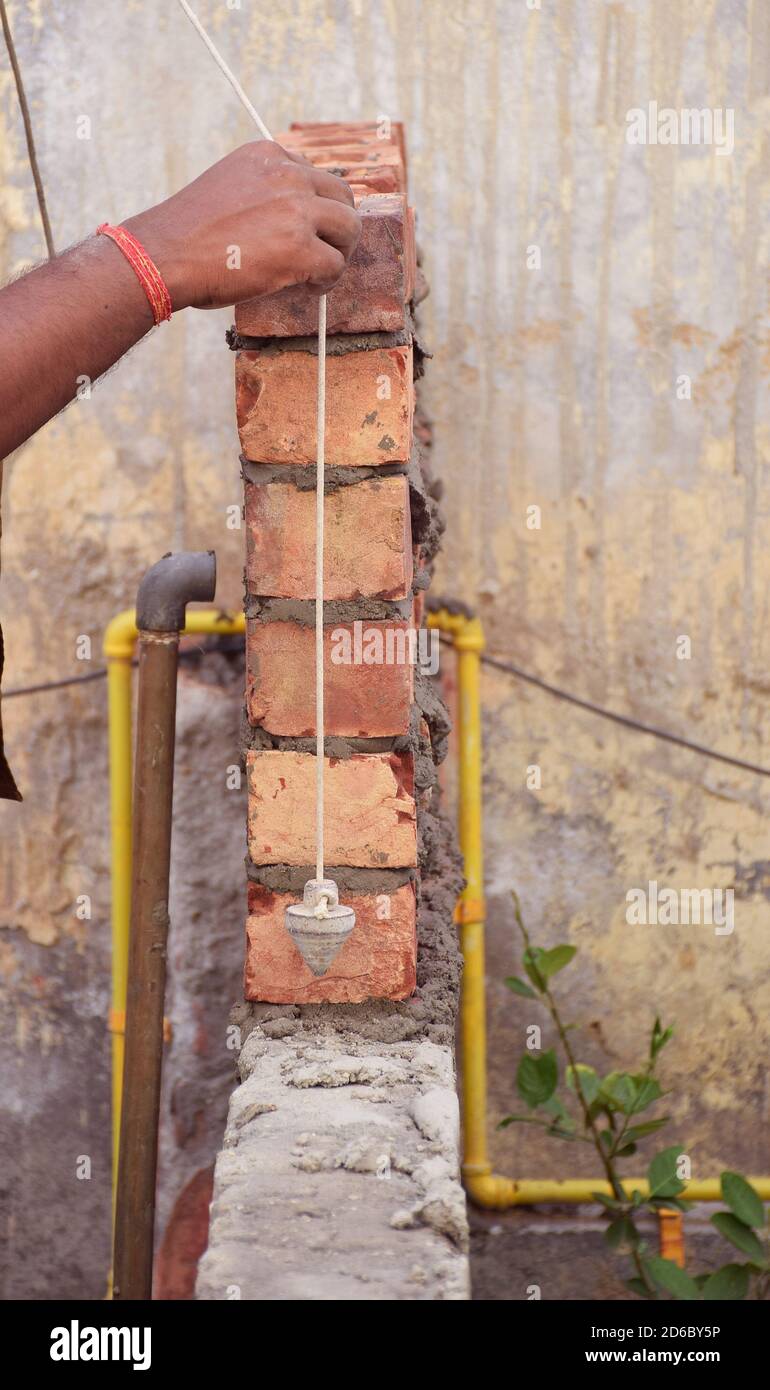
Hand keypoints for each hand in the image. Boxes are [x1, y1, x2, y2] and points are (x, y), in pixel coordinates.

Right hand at [123, 141, 360, 310]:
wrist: (165, 254)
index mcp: (268, 154)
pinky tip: (309, 288)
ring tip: (319, 272)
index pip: (315, 175)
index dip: (316, 207)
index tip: (305, 229)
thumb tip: (297, 223)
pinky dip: (327, 280)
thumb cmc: (189, 232)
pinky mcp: (300, 248)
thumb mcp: (230, 188)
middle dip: (338, 227)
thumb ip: (264, 192)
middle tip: (324, 252)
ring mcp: (296, 210)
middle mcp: (287, 174)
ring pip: (349, 228)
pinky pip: (335, 264)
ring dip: (340, 252)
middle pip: (343, 196)